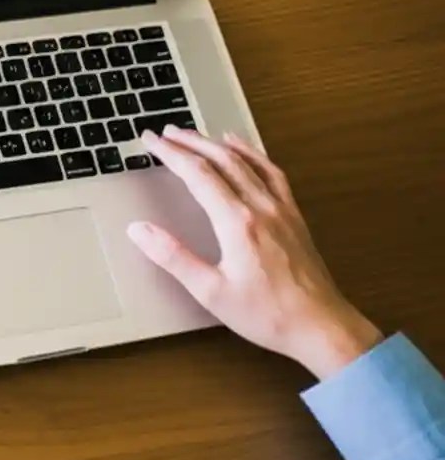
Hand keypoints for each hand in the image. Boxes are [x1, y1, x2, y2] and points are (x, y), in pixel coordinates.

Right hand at [126, 127, 382, 379]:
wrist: (321, 326)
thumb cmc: (267, 314)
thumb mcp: (210, 291)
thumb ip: (172, 256)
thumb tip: (139, 230)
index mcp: (237, 222)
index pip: (197, 174)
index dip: (170, 154)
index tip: (150, 140)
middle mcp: (260, 207)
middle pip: (221, 160)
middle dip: (191, 142)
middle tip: (166, 132)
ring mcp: (281, 209)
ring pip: (247, 162)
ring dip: (218, 144)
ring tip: (198, 133)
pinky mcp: (294, 216)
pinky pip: (272, 173)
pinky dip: (254, 155)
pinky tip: (245, 150)